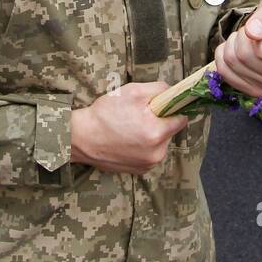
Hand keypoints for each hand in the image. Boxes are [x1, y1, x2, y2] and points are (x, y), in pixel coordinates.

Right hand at [70, 82, 189, 174]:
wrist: (80, 138)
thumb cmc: (105, 114)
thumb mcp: (132, 91)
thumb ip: (159, 89)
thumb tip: (174, 93)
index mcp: (157, 133)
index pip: (181, 119)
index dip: (173, 109)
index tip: (162, 105)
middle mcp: (156, 153)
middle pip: (169, 132)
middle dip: (159, 122)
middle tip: (139, 115)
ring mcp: (147, 165)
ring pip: (159, 144)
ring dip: (151, 135)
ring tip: (130, 127)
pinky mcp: (138, 171)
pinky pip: (149, 154)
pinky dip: (142, 147)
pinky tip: (126, 139)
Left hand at [213, 0, 261, 97]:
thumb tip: (253, 32)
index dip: (256, 32)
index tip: (261, 25)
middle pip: (246, 56)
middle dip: (241, 36)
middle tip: (252, 30)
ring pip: (233, 63)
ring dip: (232, 44)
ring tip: (247, 39)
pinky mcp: (255, 90)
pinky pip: (225, 72)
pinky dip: (223, 56)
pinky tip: (236, 50)